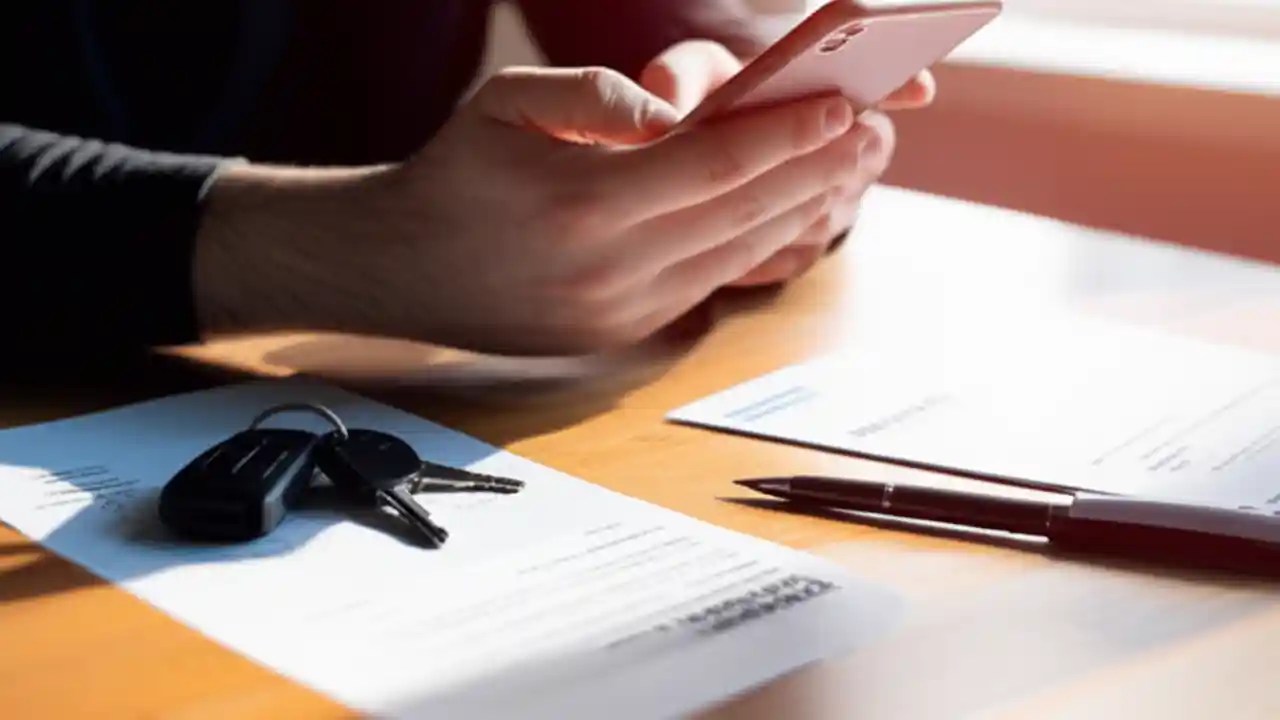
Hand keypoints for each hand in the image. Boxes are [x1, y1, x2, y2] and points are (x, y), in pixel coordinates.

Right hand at [194, 65, 867, 354]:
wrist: (399, 268)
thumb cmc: (452, 174)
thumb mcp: (506, 105)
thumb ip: (597, 98)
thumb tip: (680, 112)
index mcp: (582, 206)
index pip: (710, 167)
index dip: (785, 137)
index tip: (841, 108)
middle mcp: (611, 270)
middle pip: (742, 215)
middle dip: (817, 171)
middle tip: (876, 133)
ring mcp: (622, 312)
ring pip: (738, 256)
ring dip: (803, 211)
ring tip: (852, 171)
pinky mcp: (626, 333)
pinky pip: (714, 285)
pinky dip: (763, 249)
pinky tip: (798, 219)